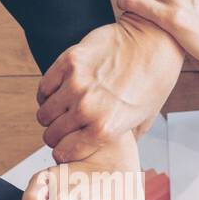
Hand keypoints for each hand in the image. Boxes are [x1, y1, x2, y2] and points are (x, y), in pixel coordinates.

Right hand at [35, 16, 183, 162]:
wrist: (154, 41)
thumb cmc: (153, 81)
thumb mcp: (144, 119)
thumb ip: (125, 141)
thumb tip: (114, 157)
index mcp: (106, 129)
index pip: (64, 153)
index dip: (64, 152)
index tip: (66, 145)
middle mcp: (88, 108)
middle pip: (52, 135)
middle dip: (56, 135)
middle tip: (64, 127)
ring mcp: (76, 84)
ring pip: (44, 113)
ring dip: (50, 114)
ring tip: (62, 109)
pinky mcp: (69, 62)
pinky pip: (44, 87)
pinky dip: (48, 93)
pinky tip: (60, 91)